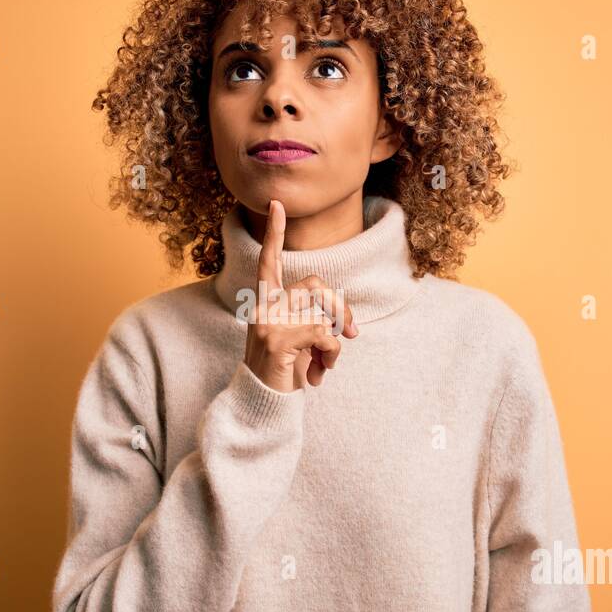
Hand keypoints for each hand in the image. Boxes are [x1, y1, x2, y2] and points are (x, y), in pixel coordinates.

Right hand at [242, 199, 358, 392]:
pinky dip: (331, 356)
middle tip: (350, 335)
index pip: (269, 262)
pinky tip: (319, 374)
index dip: (274, 234)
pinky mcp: (278, 340)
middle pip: (315, 285)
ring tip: (324, 363)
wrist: (262, 407)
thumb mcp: (298, 342)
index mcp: (264, 304)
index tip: (277, 204)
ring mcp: (267, 322)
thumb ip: (313, 321)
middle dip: (341, 308)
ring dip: (335, 340)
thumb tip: (345, 326)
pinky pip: (324, 335)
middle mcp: (262, 308)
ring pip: (322, 312)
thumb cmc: (283, 374)